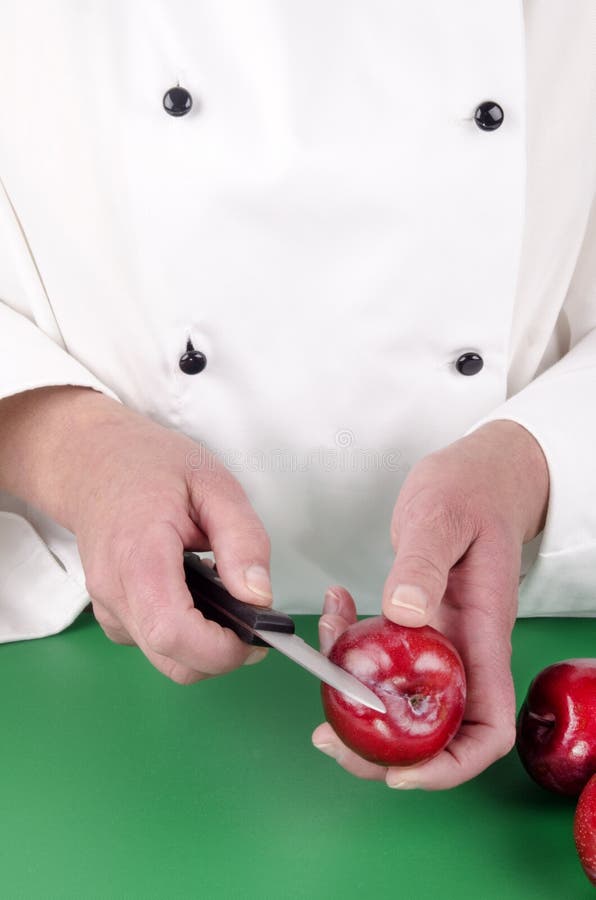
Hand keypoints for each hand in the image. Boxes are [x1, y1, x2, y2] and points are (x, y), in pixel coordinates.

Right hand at [60, 392, 272, 682]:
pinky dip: (185, 633)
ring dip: (205, 644)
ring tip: (221, 593)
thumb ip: (242, 539)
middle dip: (222, 655)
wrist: (92, 461)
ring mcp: (107, 606)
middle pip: (172, 661)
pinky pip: (153, 643)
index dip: (221, 650)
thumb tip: (259, 596)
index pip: (173, 633)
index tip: (256, 634)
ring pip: (165, 659)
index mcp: (139, 555)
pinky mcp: (111, 613)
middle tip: (253, 619)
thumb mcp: (214, 485)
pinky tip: (195, 594)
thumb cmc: (149, 467)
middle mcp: (114, 590)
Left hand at [312, 419, 549, 788]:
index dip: (449, 765)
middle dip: (383, 748)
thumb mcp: (443, 516)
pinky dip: (352, 646)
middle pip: (436, 730)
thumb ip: (424, 562)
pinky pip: (384, 654)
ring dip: (358, 695)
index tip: (399, 772)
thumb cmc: (471, 491)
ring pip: (401, 696)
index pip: (486, 727)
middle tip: (330, 735)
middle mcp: (463, 647)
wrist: (479, 475)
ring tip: (322, 657)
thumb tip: (404, 614)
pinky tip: (334, 612)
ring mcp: (440, 638)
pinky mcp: (417, 623)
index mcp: (483, 633)